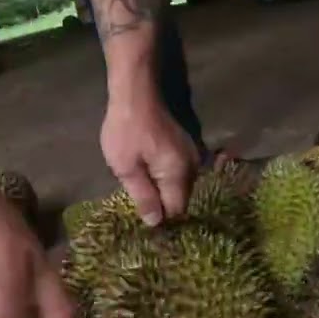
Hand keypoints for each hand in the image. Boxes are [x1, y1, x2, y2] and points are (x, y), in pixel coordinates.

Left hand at [100, 87, 199, 225]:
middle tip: (139, 204)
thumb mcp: (126, 167)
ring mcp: (192, 156)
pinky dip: (167, 179)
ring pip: (181, 187)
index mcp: (178, 174)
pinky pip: (180, 173)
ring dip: (165, 191)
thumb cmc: (126, 130)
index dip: (161, 218)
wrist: (136, 94)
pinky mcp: (187, 149)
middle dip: (163, 205)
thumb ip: (143, 196)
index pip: (176, 210)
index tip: (143, 219)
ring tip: (144, 189)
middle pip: (181, 199)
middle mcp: (193, 168)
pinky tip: (151, 174)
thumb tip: (155, 223)